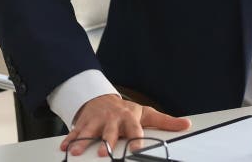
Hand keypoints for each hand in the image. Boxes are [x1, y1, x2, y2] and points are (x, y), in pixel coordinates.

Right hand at [60, 94, 190, 156]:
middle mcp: (113, 119)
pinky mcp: (84, 123)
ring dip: (83, 141)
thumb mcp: (147, 114)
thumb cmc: (127, 111)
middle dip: (106, 141)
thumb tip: (187, 124)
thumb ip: (166, 122)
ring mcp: (97, 121)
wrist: (103, 99)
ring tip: (76, 152)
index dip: (136, 138)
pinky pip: (75, 131)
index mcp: (130, 119)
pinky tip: (64, 148)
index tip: (136, 148)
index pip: (135, 129)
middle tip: (103, 152)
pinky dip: (69, 139)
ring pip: (89, 131)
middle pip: (110, 131)